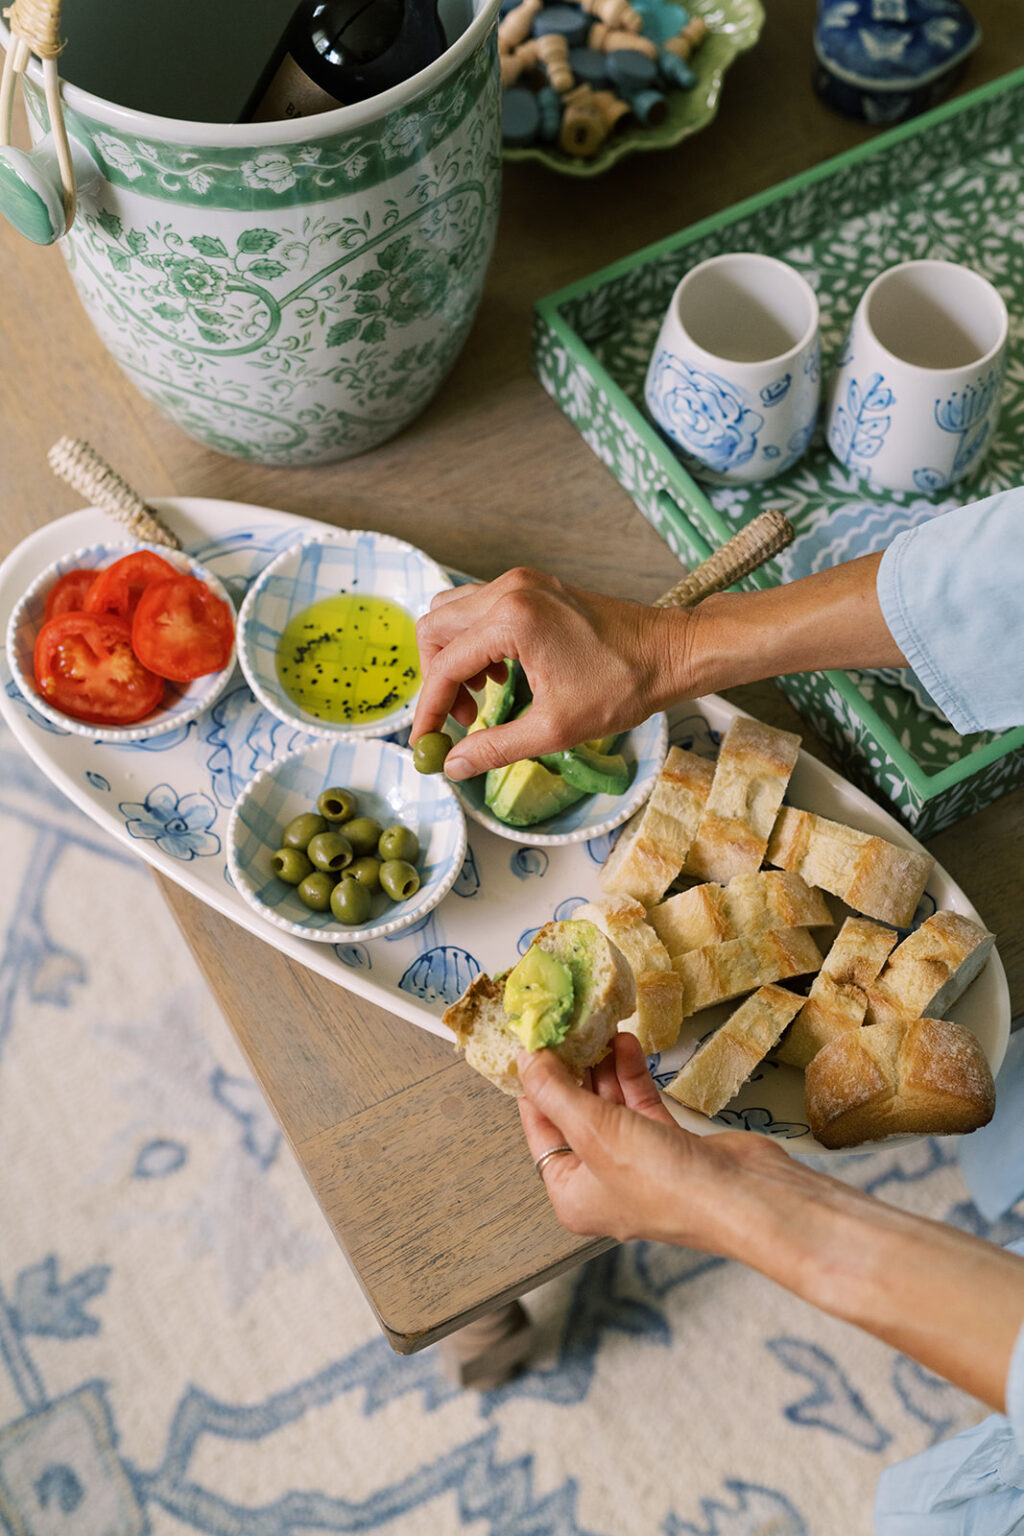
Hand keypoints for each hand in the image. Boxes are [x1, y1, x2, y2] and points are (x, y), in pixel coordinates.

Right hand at [411, 568, 693, 780]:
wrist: (670, 651)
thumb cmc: (622, 686)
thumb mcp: (554, 728)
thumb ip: (495, 747)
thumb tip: (452, 766)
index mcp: (512, 620)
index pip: (445, 665)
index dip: (429, 708)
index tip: (426, 739)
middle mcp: (510, 590)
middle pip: (436, 627)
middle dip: (438, 677)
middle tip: (463, 717)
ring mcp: (521, 582)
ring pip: (454, 612)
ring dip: (455, 655)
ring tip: (484, 694)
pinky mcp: (534, 585)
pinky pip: (482, 607)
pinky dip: (478, 640)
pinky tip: (504, 671)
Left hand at [516, 1032, 790, 1249]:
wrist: (745, 1196)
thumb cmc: (664, 1181)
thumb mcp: (594, 1132)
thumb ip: (556, 1093)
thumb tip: (526, 1059)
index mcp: (572, 1194)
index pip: (540, 1131)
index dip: (534, 1087)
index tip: (532, 1044)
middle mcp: (601, 1182)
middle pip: (574, 1115)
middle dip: (571, 1071)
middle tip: (565, 1027)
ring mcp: (637, 1163)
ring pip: (608, 1106)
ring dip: (603, 1066)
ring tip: (595, 1026)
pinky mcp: (668, 1145)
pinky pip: (639, 1103)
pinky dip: (630, 1074)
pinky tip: (625, 1043)